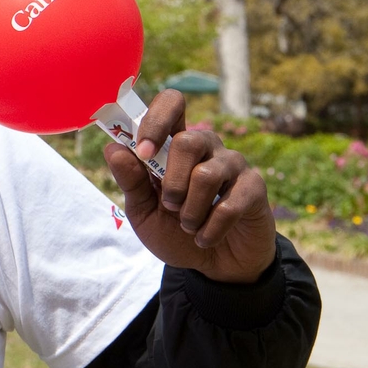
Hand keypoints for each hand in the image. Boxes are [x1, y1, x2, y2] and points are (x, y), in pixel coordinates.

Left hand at [103, 88, 276, 283]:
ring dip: (190, 211)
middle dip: (171, 182)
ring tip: (189, 226)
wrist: (214, 263)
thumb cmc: (175, 231)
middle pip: (187, 141)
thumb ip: (130, 181)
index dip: (155, 120)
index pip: (172, 103)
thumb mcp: (144, 211)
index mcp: (175, 145)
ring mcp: (233, 165)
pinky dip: (210, 229)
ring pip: (206, 175)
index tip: (142, 152)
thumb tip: (113, 147)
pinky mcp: (254, 187)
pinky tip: (206, 238)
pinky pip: (229, 204)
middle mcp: (207, 146)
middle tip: (170, 206)